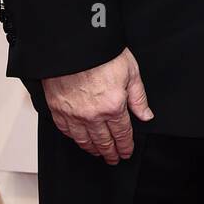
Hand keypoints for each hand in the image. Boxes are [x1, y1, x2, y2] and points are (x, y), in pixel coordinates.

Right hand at [42, 48, 153, 163]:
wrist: (72, 44)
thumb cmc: (101, 53)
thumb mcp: (130, 71)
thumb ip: (138, 97)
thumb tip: (146, 115)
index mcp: (113, 106)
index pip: (122, 134)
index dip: (126, 146)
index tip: (127, 152)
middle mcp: (93, 115)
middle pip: (104, 141)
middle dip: (111, 152)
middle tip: (114, 159)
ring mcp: (73, 114)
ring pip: (84, 140)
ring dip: (94, 149)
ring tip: (99, 153)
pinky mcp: (57, 109)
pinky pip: (67, 131)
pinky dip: (75, 139)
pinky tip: (80, 140)